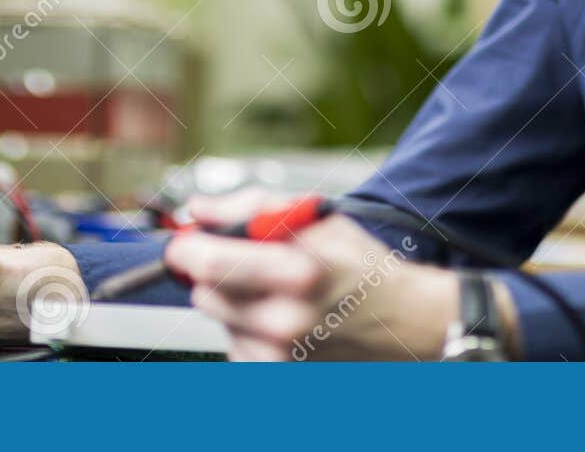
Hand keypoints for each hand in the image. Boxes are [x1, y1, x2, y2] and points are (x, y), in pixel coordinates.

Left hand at [163, 190, 489, 361]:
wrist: (401, 321)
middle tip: (243, 261)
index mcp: (299, 272)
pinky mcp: (277, 376)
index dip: (186, 249)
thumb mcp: (316, 219)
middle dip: (214, 272)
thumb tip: (198, 209)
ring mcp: (280, 355)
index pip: (211, 264)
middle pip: (205, 293)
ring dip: (232, 301)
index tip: (183, 243)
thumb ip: (251, 208)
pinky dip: (245, 329)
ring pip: (218, 319)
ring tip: (274, 292)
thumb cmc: (361, 267)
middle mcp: (286, 320)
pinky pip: (233, 344)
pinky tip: (278, 318)